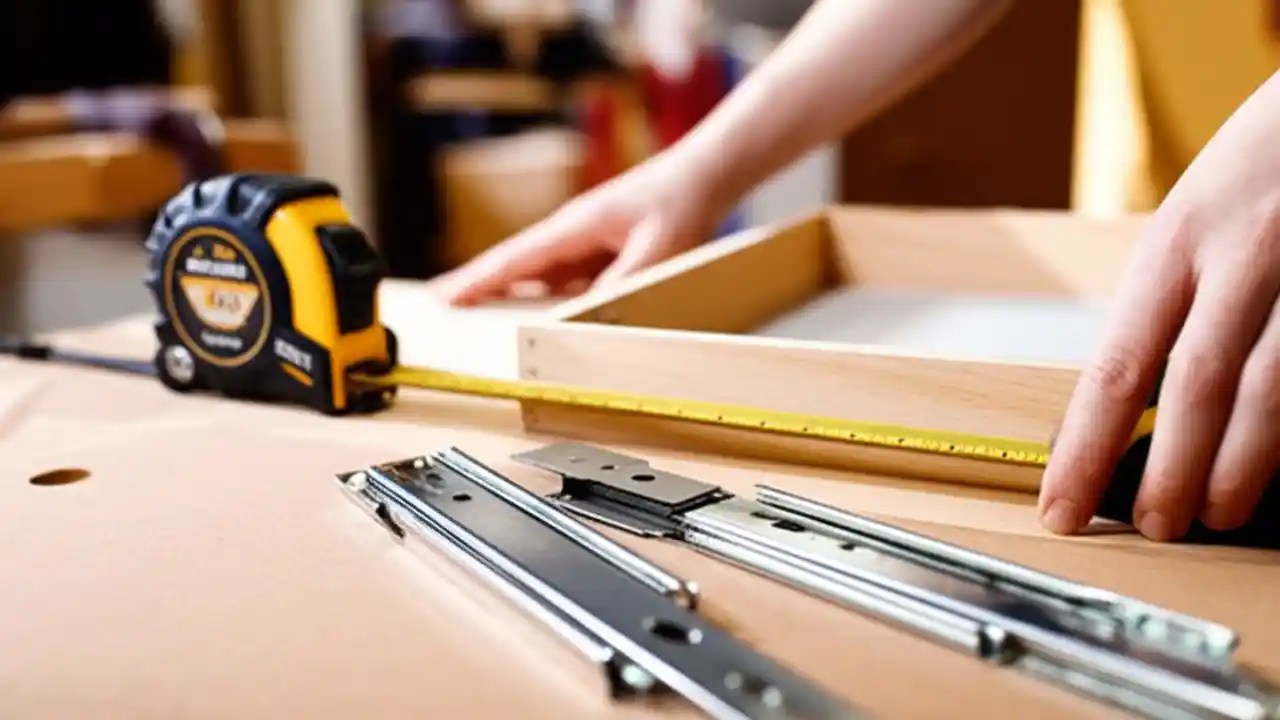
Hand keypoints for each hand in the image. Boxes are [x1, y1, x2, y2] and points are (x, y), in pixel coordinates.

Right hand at [433, 151, 729, 306]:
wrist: (704, 173)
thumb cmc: (680, 201)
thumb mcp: (658, 249)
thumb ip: (623, 282)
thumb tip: (590, 313)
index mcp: (574, 226)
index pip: (515, 259)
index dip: (479, 281)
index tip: (446, 298)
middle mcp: (571, 232)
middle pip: (515, 266)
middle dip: (477, 285)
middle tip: (441, 307)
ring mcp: (584, 240)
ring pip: (537, 273)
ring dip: (507, 292)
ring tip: (475, 316)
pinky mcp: (601, 249)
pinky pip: (564, 278)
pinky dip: (543, 294)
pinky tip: (534, 312)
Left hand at [1039, 71, 1279, 540]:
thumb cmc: (1261, 164)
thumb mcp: (1193, 219)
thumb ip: (1170, 304)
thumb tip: (1130, 403)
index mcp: (1175, 243)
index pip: (1115, 366)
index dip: (1082, 448)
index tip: (1058, 507)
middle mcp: (1240, 256)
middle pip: (1195, 387)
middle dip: (1169, 470)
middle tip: (1153, 525)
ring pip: (1271, 390)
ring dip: (1241, 466)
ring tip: (1216, 512)